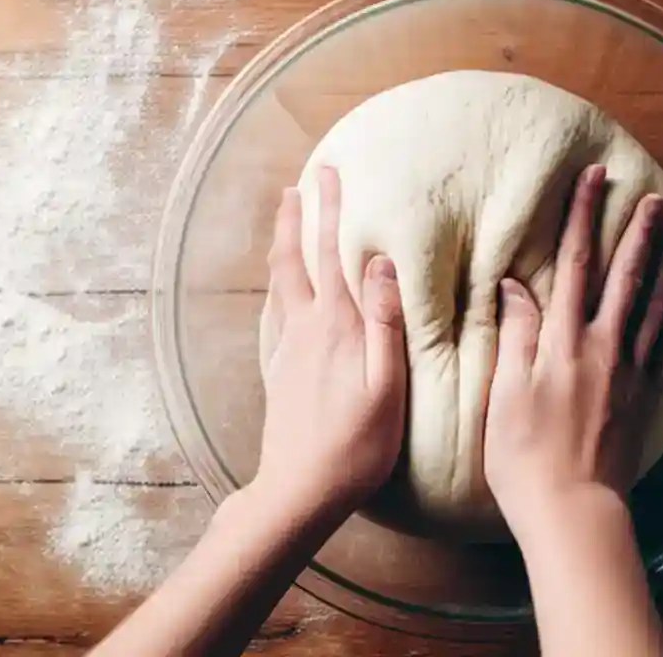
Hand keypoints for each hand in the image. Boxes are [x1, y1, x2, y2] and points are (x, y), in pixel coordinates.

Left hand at [256, 166, 408, 514]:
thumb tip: (381, 263)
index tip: (330, 172)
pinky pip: (275, 312)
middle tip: (298, 184)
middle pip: (293, 260)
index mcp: (335, 327)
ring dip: (284, 246)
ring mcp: (286, 349)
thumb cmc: (357, 444)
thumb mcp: (386, 385)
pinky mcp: (279, 370)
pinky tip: (281, 289)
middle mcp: (304, 329)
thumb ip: (386, 322)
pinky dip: (278, 284)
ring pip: (280, 283)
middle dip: (296, 217)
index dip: (330, 210)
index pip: (330, 253)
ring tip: (288, 221)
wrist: (300, 491)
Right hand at [484, 164, 662, 541]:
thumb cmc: (524, 458)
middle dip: (635, 231)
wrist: (573, 510)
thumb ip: (516, 335)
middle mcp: (602, 348)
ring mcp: (629, 371)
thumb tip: (515, 286)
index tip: (592, 180)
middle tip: (649, 195)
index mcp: (562, 343)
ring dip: (661, 261)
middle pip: (624, 276)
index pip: (574, 265)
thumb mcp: (505, 394)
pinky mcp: (644, 396)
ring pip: (651, 303)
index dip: (584, 218)